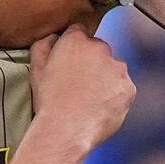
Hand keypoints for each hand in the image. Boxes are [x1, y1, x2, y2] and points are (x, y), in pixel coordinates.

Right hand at [29, 25, 135, 155]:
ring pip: (113, 69)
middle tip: (79, 86)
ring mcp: (117, 68)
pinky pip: (123, 89)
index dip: (74, 50)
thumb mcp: (35, 68)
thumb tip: (54, 37)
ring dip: (105, 79)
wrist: (65, 130)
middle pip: (99, 51)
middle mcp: (100, 48)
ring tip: (89, 100)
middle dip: (92, 64)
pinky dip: (115, 97)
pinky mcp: (128, 88)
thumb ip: (44, 44)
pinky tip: (99, 108)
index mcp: (76, 40)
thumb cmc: (49, 101)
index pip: (79, 33)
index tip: (70, 65)